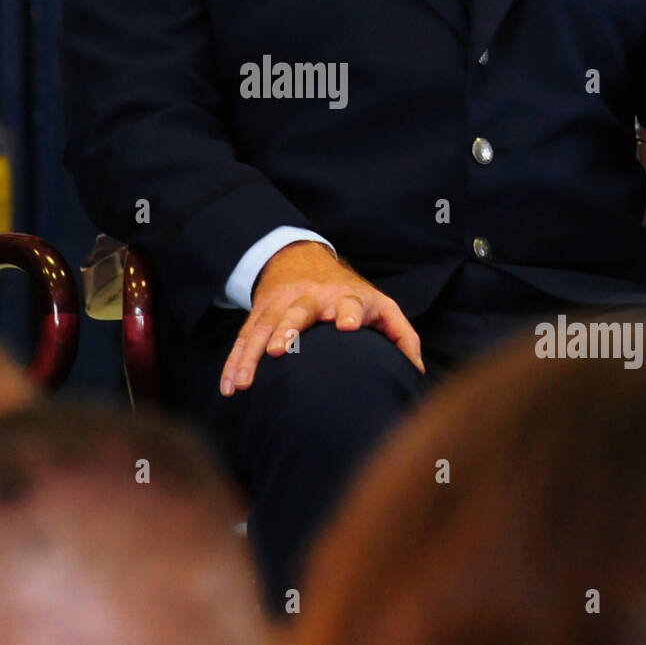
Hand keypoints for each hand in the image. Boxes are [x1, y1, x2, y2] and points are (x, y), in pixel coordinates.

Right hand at [219, 241, 423, 395]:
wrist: (300, 258)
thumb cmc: (350, 295)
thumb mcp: (380, 306)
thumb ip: (401, 336)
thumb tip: (417, 372)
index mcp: (347, 297)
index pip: (350, 302)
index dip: (349, 313)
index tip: (347, 326)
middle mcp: (312, 298)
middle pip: (299, 312)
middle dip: (289, 330)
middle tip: (281, 350)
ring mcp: (282, 304)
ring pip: (264, 328)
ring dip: (251, 355)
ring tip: (242, 384)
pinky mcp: (260, 312)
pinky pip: (245, 337)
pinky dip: (234, 361)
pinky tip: (228, 386)